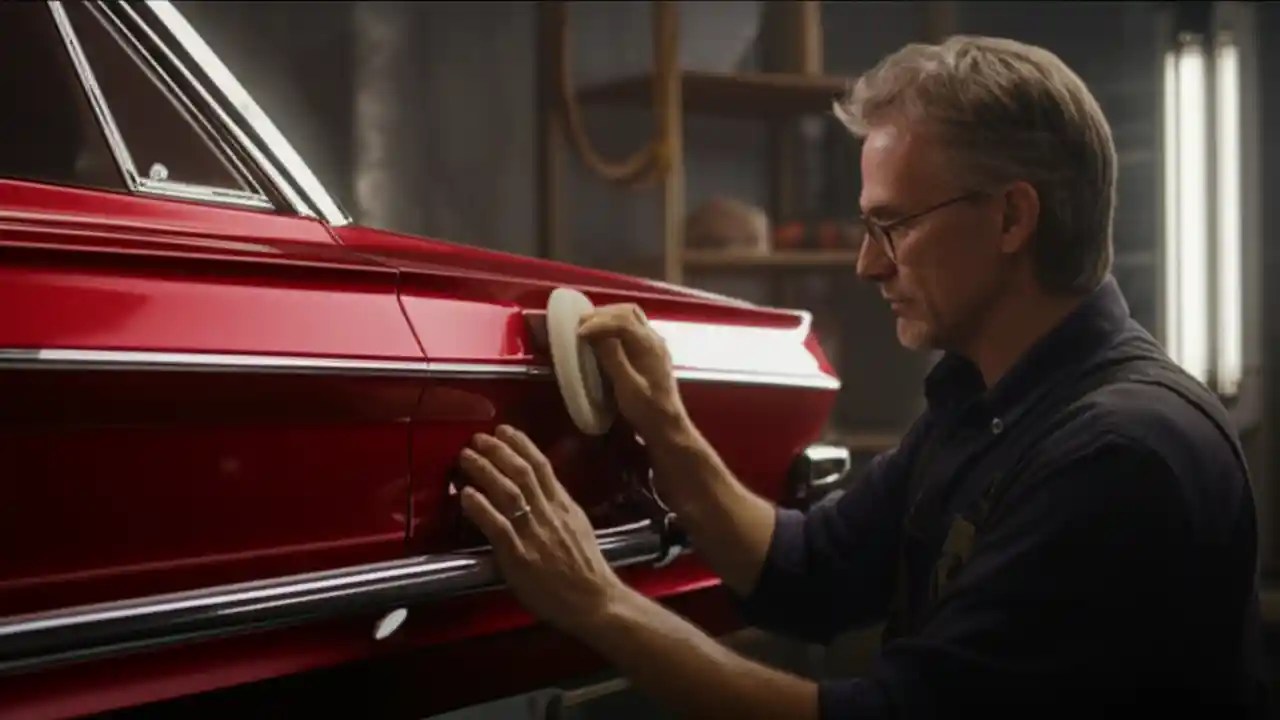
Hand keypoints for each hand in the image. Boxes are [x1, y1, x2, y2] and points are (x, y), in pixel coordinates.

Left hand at [457, 424, 627, 635]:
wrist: (594, 601)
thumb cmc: (585, 569)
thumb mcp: (578, 527)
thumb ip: (558, 508)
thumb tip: (542, 490)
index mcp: (564, 506)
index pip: (542, 466)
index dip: (521, 445)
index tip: (503, 430)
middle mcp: (549, 513)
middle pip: (522, 472)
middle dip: (498, 452)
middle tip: (477, 438)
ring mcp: (534, 533)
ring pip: (508, 492)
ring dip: (485, 471)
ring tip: (466, 457)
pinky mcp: (520, 555)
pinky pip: (498, 525)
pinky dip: (481, 507)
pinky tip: (466, 494)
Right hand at [577, 304, 691, 446]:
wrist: (668, 427)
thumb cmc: (647, 411)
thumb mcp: (626, 387)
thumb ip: (612, 358)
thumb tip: (594, 333)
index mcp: (650, 346)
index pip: (622, 321)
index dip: (598, 323)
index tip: (579, 333)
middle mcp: (654, 340)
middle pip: (628, 312)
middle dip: (602, 314)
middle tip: (580, 324)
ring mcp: (655, 345)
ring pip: (632, 317)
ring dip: (609, 317)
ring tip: (589, 327)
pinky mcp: (651, 353)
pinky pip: (632, 328)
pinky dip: (614, 326)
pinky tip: (603, 338)